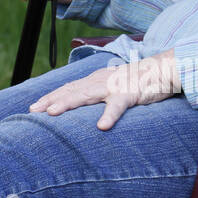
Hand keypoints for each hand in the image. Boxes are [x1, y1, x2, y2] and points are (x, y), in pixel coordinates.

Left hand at [28, 51, 181, 130]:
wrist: (164, 69)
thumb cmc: (138, 81)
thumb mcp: (112, 86)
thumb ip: (96, 94)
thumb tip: (80, 103)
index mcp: (95, 80)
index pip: (68, 88)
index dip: (50, 97)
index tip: (33, 108)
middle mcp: (100, 81)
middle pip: (71, 90)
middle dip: (51, 100)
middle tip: (34, 110)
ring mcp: (114, 86)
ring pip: (87, 94)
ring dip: (68, 103)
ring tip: (52, 113)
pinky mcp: (130, 93)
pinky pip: (118, 105)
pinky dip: (109, 115)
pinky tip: (101, 127)